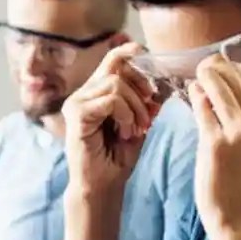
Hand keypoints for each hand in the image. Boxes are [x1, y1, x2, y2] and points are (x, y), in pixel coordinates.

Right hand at [62, 43, 160, 195]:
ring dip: (136, 107)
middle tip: (149, 114)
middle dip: (142, 87)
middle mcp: (82, 94)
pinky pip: (111, 100)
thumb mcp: (139, 124)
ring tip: (137, 129)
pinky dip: (126, 115)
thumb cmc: (117, 158)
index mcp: (94, 92)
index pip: (112, 59)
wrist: (103, 186)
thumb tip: (164, 83)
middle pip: (117, 67)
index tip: (148, 56)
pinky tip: (126, 132)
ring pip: (116, 84)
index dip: (130, 52)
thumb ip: (147, 103)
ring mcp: (76, 103)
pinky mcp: (77, 115)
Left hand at [189, 55, 240, 232]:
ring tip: (197, 79)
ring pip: (217, 83)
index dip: (238, 65)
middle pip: (235, 73)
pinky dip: (195, 96)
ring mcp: (240, 132)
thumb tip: (229, 78)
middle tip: (205, 69)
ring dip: (203, 76)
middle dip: (216, 66)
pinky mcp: (215, 143)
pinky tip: (193, 95)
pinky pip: (201, 106)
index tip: (226, 71)